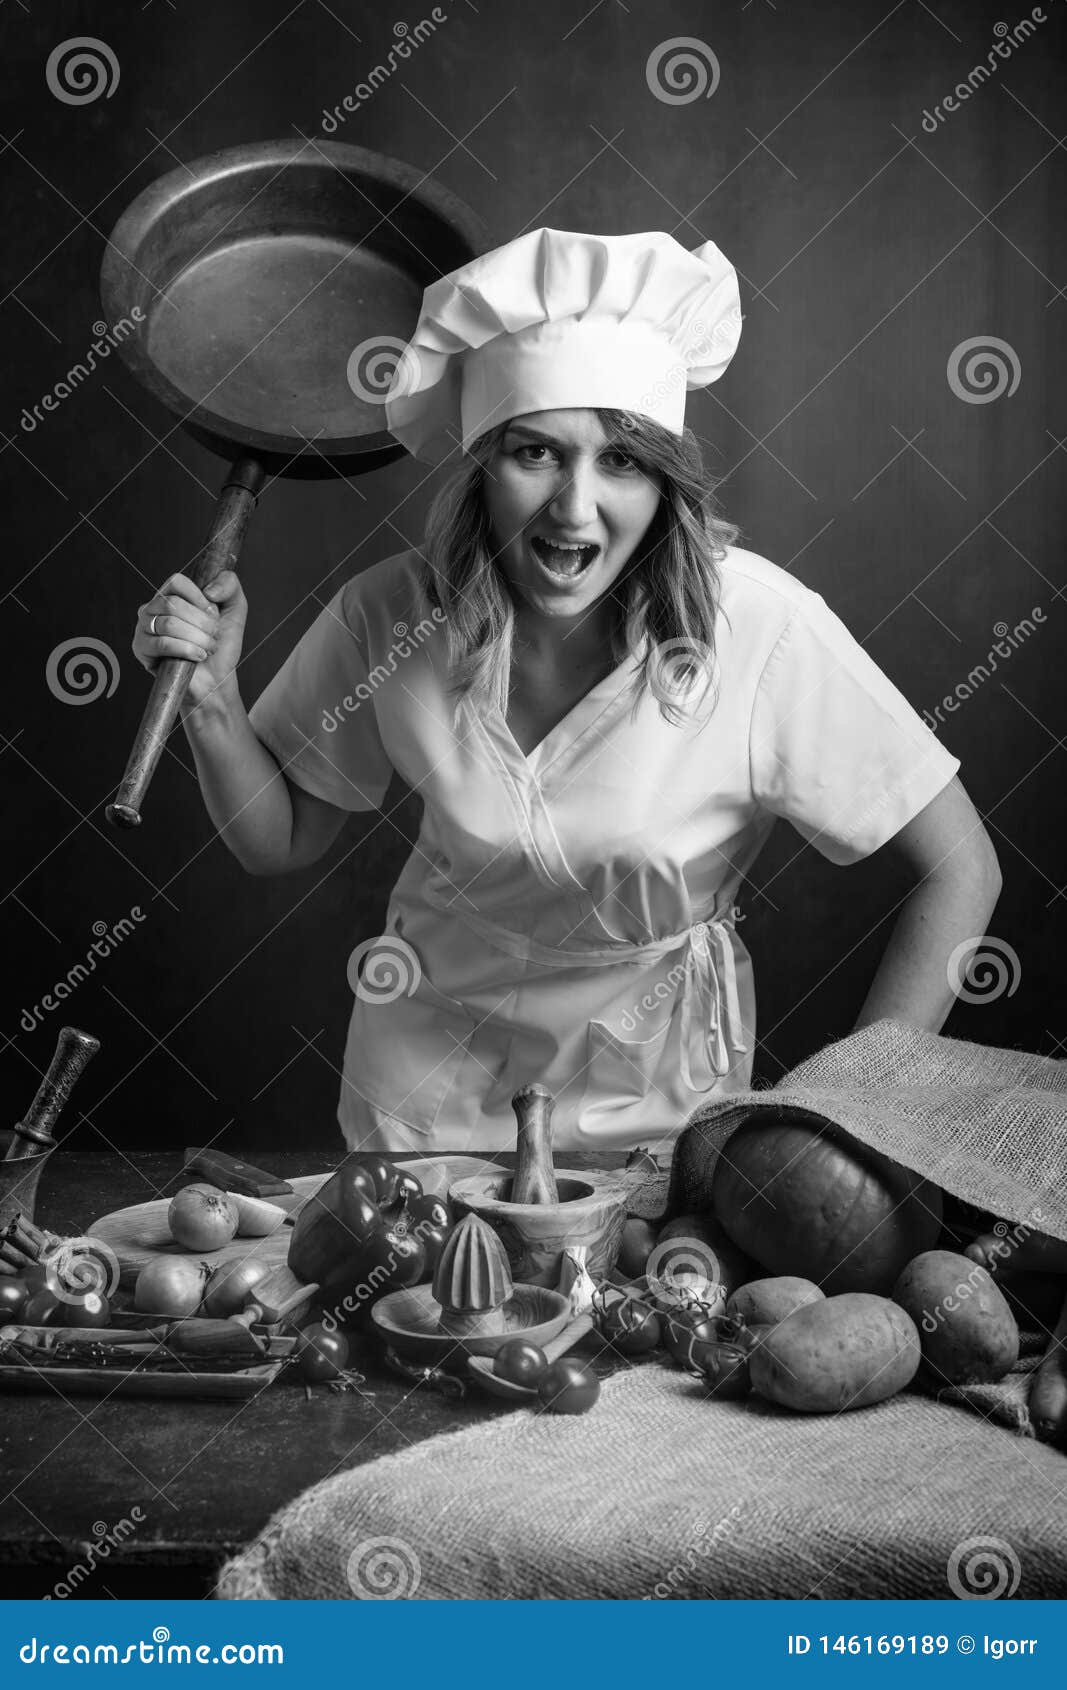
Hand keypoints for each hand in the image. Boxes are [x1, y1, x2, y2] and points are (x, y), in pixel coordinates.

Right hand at [131, 570, 246, 707]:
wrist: (216, 680)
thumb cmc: (222, 646)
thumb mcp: (235, 609)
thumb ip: (229, 585)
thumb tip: (209, 589)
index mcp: (172, 595)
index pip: (176, 582)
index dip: (198, 598)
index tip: (213, 614)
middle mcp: (154, 608)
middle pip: (172, 603)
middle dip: (202, 623)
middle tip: (213, 637)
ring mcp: (144, 628)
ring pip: (169, 624)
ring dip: (197, 638)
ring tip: (207, 649)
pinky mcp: (142, 649)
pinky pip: (162, 643)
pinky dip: (186, 650)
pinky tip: (198, 656)